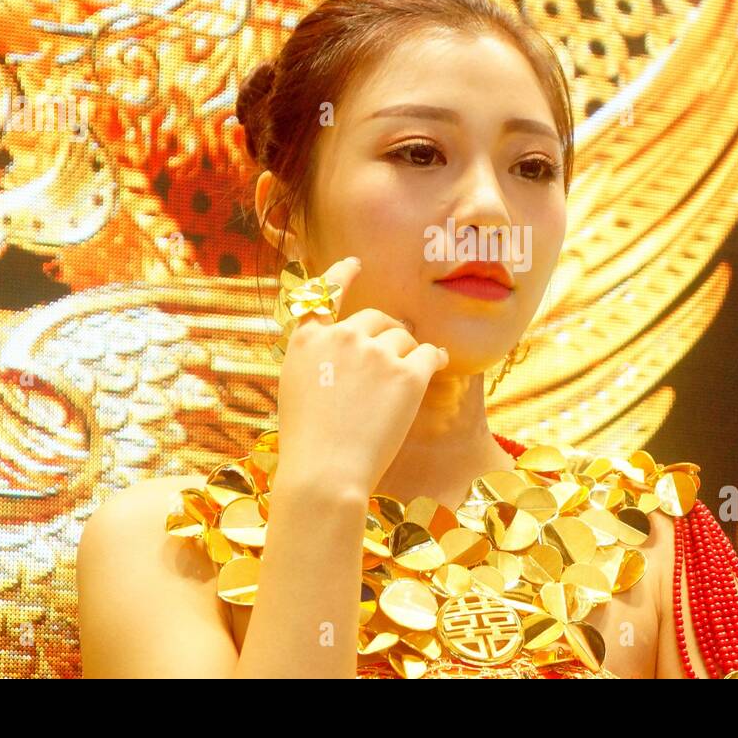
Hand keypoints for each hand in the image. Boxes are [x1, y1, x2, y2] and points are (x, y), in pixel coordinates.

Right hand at [272, 256, 448, 496]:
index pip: (325, 293)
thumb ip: (321, 359)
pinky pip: (430, 354)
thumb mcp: (298, 388)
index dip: (342, 275)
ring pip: (405, 338)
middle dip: (389, 335)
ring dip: (409, 355)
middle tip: (391, 364)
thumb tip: (351, 349)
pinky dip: (436, 359)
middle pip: (378, 319)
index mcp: (308, 339)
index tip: (355, 264)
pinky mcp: (408, 374)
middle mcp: (343, 336)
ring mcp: (377, 353)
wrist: (325, 473)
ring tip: (402, 386)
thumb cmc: (309, 443)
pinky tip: (440, 364)